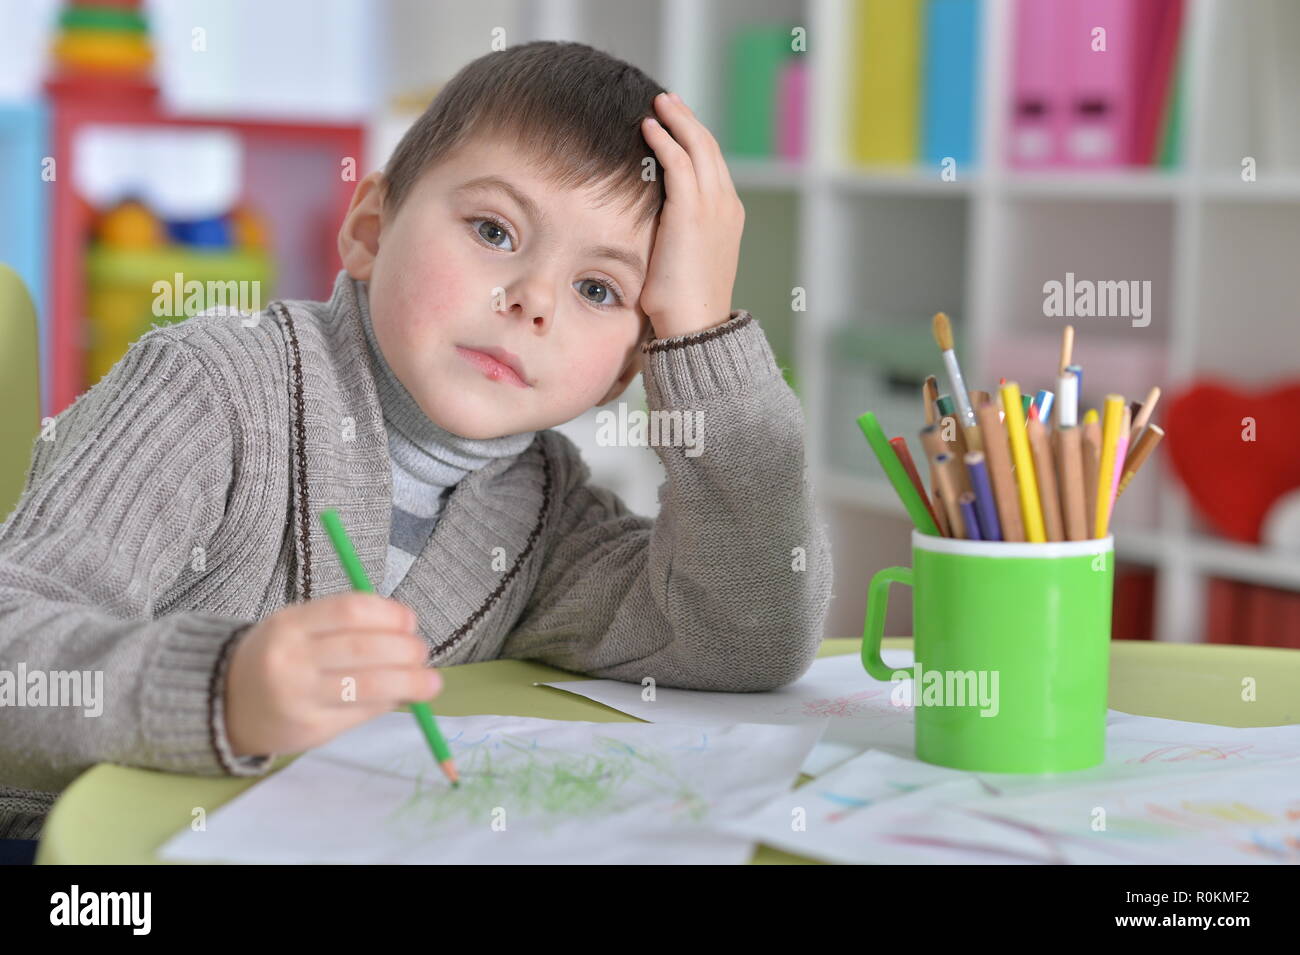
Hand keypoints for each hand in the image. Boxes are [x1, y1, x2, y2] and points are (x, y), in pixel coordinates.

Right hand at [224, 591, 440, 756]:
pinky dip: (388, 703)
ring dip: (410, 682)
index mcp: (289, 625)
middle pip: (364, 649)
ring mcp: (299, 698)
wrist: (224, 704)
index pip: (350, 610)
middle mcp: (291, 660)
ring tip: (430, 683)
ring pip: (369, 686)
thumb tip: (407, 631)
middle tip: (422, 652)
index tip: (410, 621)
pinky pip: (361, 713)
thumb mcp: (297, 628)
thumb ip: (345, 625)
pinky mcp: (310, 730)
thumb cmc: (276, 658)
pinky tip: (398, 698)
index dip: (389, 614)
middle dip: (405, 650)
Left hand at [639, 91, 744, 338]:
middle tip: (668, 101)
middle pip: (708, 148)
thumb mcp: (684, 261)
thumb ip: (676, 236)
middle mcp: (726, 205)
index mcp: (727, 216)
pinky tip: (648, 127)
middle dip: (688, 120)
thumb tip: (654, 232)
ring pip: (697, 147)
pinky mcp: (692, 211)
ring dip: (677, 120)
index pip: (712, 166)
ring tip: (658, 103)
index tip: (676, 124)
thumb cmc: (684, 305)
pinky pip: (678, 162)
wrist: (696, 326)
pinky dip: (665, 139)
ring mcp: (713, 206)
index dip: (695, 140)